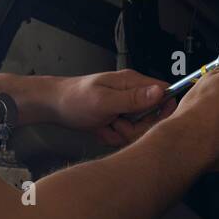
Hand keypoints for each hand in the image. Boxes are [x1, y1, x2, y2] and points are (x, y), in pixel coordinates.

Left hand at [52, 70, 175, 146]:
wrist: (53, 106)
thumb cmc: (74, 99)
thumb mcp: (104, 100)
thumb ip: (133, 98)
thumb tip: (160, 92)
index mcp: (133, 83)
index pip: (164, 93)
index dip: (162, 110)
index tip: (146, 120)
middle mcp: (132, 95)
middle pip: (153, 117)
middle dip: (135, 127)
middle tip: (116, 122)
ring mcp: (124, 108)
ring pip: (138, 130)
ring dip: (121, 133)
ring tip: (105, 124)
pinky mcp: (117, 120)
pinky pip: (124, 135)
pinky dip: (112, 136)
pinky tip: (100, 129)